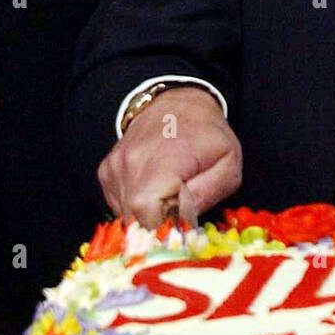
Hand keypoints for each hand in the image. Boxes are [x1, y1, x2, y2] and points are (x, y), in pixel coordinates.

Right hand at [98, 87, 242, 227]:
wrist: (176, 102)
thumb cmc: (208, 135)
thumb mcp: (228, 164)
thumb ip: (209, 194)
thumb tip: (184, 224)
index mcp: (163, 164)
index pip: (151, 220)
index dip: (168, 232)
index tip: (185, 229)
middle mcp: (130, 166)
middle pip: (136, 223)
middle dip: (158, 228)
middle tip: (179, 219)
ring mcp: (114, 169)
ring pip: (125, 216)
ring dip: (147, 217)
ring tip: (169, 199)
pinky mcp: (106, 172)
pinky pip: (118, 204)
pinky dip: (136, 206)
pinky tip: (154, 191)